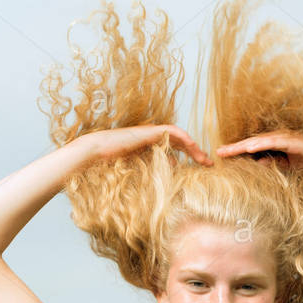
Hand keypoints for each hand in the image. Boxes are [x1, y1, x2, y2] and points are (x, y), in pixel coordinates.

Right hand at [85, 125, 212, 165]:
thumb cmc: (107, 165)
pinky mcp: (148, 132)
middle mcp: (151, 139)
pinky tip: (193, 147)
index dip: (188, 158)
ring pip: (178, 136)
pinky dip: (184, 138)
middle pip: (180, 143)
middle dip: (195, 153)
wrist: (93, 153)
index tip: (199, 169)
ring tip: (204, 159)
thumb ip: (151, 171)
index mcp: (149, 147)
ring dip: (193, 147)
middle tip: (208, 165)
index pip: (174, 150)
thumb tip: (170, 171)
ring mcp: (150, 133)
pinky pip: (171, 131)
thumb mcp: (136, 170)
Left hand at [216, 131, 302, 173]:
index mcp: (277, 144)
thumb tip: (258, 166)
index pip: (253, 148)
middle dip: (233, 148)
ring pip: (258, 141)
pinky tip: (248, 147)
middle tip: (216, 153)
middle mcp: (278, 138)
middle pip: (251, 142)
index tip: (222, 158)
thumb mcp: (289, 165)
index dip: (237, 152)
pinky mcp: (293, 140)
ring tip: (226, 151)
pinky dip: (260, 144)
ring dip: (241, 145)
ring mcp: (285, 137)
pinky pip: (273, 142)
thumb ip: (274, 164)